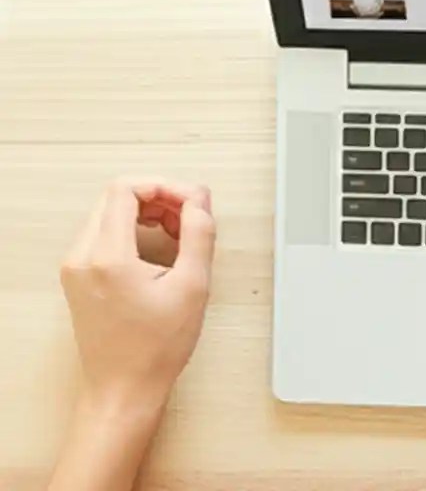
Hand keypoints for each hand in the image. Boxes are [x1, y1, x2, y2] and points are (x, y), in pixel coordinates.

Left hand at [60, 178, 216, 414]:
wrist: (124, 388)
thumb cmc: (156, 348)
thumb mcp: (193, 287)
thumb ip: (199, 234)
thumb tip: (199, 202)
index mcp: (107, 257)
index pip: (126, 190)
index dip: (165, 187)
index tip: (192, 201)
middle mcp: (82, 257)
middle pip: (116, 197)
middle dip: (159, 198)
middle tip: (190, 217)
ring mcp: (75, 267)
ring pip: (109, 213)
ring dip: (147, 213)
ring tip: (180, 233)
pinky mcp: (78, 276)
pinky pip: (103, 234)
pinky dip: (133, 229)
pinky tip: (160, 247)